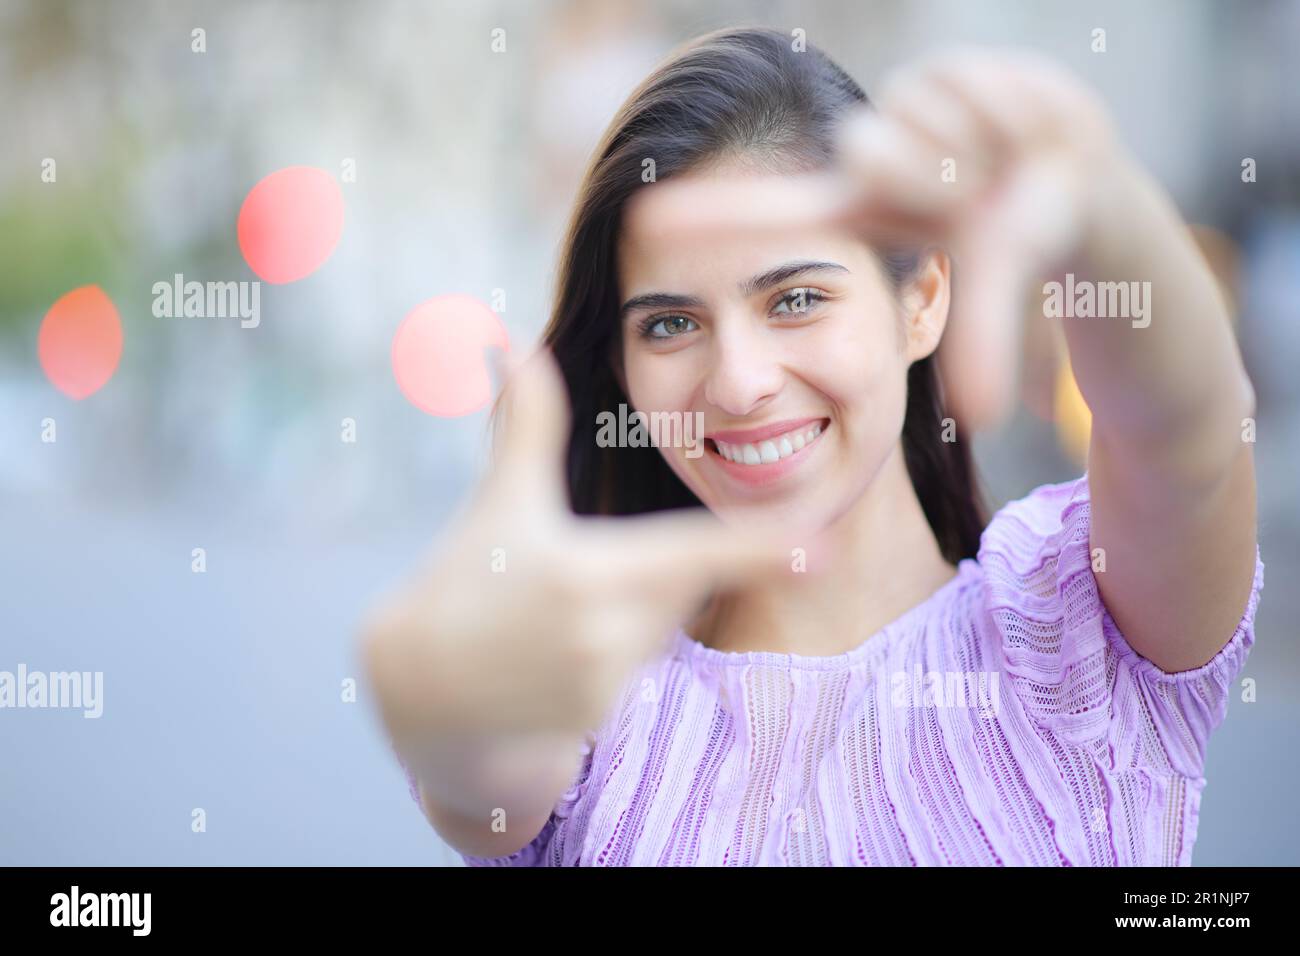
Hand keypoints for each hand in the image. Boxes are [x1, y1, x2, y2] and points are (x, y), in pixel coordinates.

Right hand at [363, 345, 807, 748]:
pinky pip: (635, 664)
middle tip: (580, 569)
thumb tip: (517, 343)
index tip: (823, 542)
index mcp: (593, 570)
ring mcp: (604, 683)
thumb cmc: (464, 578)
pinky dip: (609, 647)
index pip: (699, 554)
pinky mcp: (598, 719)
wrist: (418, 687)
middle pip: (681, 582)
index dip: (765, 546)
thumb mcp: (499, 502)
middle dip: (652, 563)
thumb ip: (527, 425)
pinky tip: (553, 647)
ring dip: (628, 604)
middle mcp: (607, 634)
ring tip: (555, 608)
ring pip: (660, 623)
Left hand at [634, 47, 1124, 430]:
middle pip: (872, 154)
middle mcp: (870, 162)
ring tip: (998, 160)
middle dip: (930, 175)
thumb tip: (981, 418)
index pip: (776, 216)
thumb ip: (980, 343)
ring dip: (976, 146)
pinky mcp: (946, 68)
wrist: (1076, 176)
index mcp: (860, 214)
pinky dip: (1009, 107)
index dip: (716, 217)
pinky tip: (1017, 125)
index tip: (641, 220)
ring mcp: (902, 112)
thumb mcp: (992, 281)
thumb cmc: (1012, 235)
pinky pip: (967, 84)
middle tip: (972, 187)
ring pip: (922, 119)